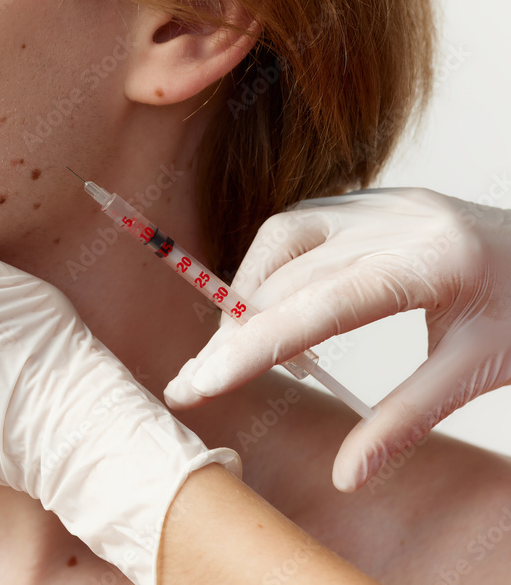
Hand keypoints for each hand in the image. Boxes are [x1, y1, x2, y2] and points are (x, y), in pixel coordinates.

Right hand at [163, 187, 510, 491]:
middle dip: (235, 332)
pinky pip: (302, 224)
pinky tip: (269, 303)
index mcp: (434, 260)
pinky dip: (273, 266)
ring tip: (234, 347)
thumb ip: (406, 420)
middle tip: (196, 382)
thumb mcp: (480, 370)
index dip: (256, 346)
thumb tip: (347, 475)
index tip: (204, 383)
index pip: (322, 305)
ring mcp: (386, 202)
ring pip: (285, 236)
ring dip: (248, 290)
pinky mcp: (377, 200)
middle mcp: (401, 218)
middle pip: (291, 275)